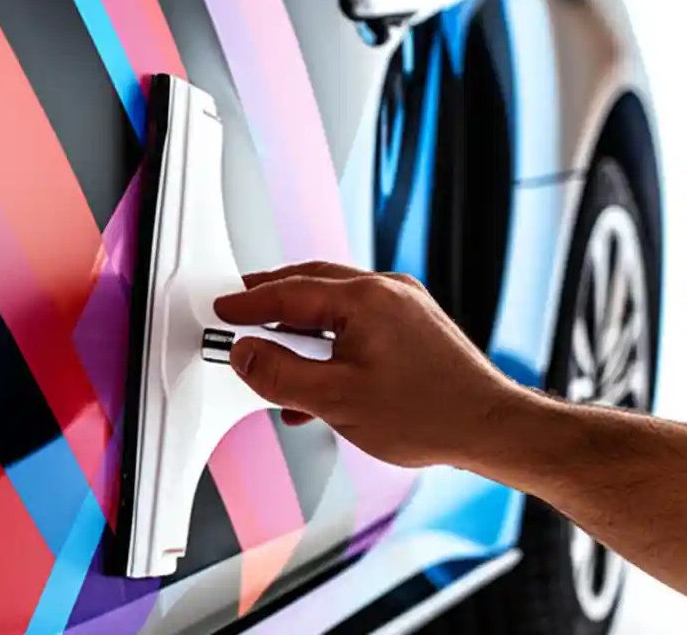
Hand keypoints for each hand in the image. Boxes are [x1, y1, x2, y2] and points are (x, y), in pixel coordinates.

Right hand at [214, 261, 528, 468]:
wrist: (491, 429)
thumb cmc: (430, 414)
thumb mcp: (334, 400)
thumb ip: (278, 375)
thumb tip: (245, 354)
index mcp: (366, 299)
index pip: (289, 292)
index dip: (249, 303)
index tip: (223, 309)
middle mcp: (387, 291)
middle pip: (311, 285)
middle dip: (271, 301)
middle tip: (241, 311)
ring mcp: (404, 306)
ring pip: (334, 304)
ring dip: (299, 325)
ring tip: (273, 350)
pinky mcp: (414, 326)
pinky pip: (357, 321)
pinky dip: (328, 340)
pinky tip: (316, 376)